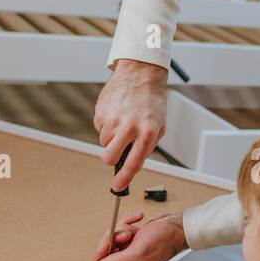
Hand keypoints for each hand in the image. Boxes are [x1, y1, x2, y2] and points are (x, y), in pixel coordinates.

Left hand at [93, 212, 187, 260]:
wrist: (177, 227)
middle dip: (113, 239)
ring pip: (113, 240)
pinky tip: (136, 221)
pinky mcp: (134, 241)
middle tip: (125, 235)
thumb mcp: (138, 252)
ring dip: (122, 230)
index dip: (102, 254)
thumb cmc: (164, 240)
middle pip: (107, 253)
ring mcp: (132, 252)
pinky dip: (127, 224)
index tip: (107, 242)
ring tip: (134, 230)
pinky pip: (121, 231)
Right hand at [94, 58, 168, 191]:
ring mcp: (114, 119)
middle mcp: (130, 127)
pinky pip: (100, 128)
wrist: (140, 73)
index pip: (133, 163)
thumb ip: (146, 147)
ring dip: (111, 138)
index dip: (124, 179)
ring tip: (122, 123)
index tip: (118, 187)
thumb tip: (132, 164)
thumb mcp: (159, 126)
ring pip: (103, 143)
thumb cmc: (152, 101)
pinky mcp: (101, 112)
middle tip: (115, 152)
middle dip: (110, 159)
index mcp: (147, 133)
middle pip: (109, 157)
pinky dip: (107, 125)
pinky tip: (117, 113)